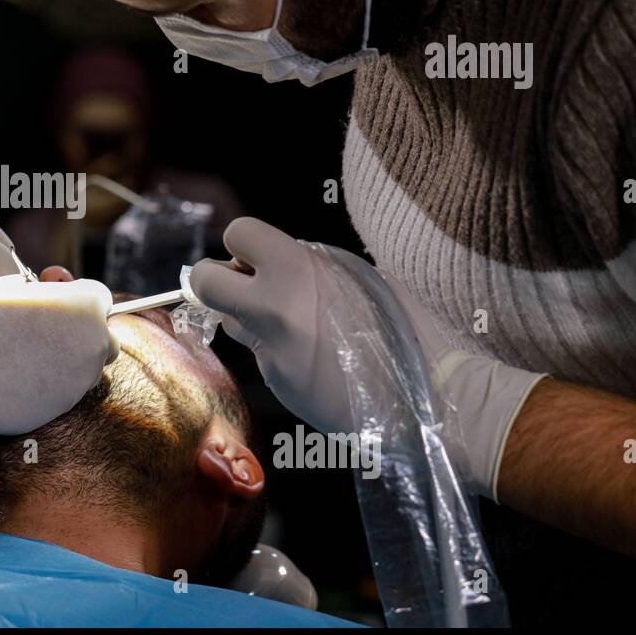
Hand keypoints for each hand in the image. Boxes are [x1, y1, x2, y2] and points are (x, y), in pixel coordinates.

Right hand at [0, 274, 119, 473]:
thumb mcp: (9, 285)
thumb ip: (43, 289)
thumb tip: (51, 292)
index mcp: (86, 304)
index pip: (101, 297)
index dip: (77, 297)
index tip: (53, 301)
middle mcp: (94, 341)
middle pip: (103, 334)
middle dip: (83, 332)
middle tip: (46, 330)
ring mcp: (83, 377)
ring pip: (88, 365)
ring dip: (70, 359)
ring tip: (28, 354)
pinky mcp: (66, 406)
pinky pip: (68, 389)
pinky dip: (53, 383)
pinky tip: (21, 376)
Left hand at [190, 218, 545, 498]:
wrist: (431, 400)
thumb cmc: (410, 329)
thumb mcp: (361, 275)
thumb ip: (310, 264)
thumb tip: (273, 262)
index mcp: (296, 272)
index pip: (236, 234)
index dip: (246, 245)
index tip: (261, 256)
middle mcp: (272, 311)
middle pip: (204, 283)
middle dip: (218, 280)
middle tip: (249, 286)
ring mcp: (270, 353)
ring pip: (230, 323)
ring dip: (250, 317)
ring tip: (297, 325)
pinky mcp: (277, 385)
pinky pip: (263, 355)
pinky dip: (279, 351)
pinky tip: (319, 358)